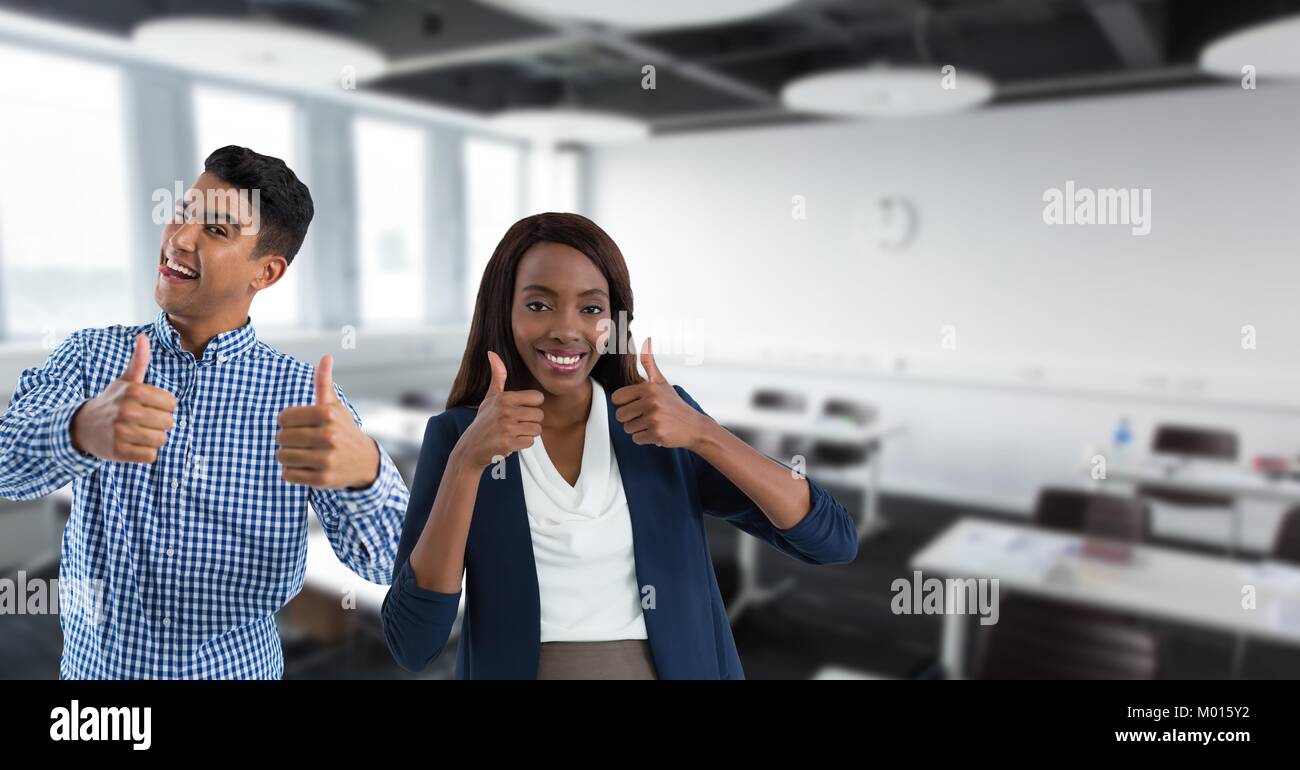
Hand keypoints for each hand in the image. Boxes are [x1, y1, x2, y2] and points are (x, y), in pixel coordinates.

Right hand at [71, 334, 176, 462]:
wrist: (82, 428)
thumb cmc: (111, 402)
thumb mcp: (124, 381)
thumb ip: (138, 361)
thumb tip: (143, 337)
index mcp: (133, 391)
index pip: (172, 403)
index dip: (164, 407)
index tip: (149, 406)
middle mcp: (127, 410)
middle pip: (168, 422)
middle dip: (159, 423)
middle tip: (141, 421)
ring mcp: (122, 432)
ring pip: (161, 440)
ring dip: (152, 439)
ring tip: (137, 433)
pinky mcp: (119, 452)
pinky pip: (151, 456)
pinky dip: (145, 453)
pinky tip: (132, 445)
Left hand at [276, 355, 379, 488]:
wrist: (363, 461)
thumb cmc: (343, 430)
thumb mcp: (334, 406)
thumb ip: (324, 382)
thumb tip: (326, 356)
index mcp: (328, 414)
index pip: (284, 417)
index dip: (287, 422)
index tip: (297, 425)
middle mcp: (329, 436)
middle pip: (282, 437)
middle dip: (286, 440)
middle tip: (299, 442)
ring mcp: (326, 459)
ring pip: (283, 456)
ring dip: (288, 456)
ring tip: (301, 454)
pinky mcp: (322, 479)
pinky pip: (289, 475)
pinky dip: (292, 472)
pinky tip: (305, 467)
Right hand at [453, 351, 543, 469]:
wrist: (471, 448)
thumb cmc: (484, 421)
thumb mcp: (490, 397)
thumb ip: (497, 376)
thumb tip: (492, 353)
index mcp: (505, 397)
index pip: (538, 398)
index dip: (532, 406)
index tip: (520, 410)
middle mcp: (506, 411)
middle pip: (540, 415)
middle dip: (530, 422)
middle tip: (516, 425)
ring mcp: (507, 427)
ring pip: (537, 429)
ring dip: (527, 434)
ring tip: (513, 433)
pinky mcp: (508, 443)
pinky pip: (530, 442)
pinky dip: (522, 444)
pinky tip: (510, 442)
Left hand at [611, 338, 708, 448]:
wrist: (695, 426)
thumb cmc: (675, 405)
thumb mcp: (662, 382)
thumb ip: (649, 364)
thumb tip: (646, 340)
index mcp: (648, 388)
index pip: (617, 398)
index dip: (625, 403)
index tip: (638, 405)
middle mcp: (650, 401)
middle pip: (620, 415)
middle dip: (630, 418)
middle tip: (646, 416)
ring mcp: (654, 418)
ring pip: (627, 428)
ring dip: (638, 429)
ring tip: (653, 424)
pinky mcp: (656, 433)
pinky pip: (636, 438)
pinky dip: (645, 438)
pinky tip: (657, 432)